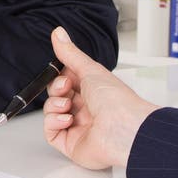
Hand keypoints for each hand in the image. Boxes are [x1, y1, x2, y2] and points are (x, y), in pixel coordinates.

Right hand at [43, 26, 157, 168]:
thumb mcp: (90, 70)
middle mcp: (85, 109)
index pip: (66, 81)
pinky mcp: (72, 144)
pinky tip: (67, 118)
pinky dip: (53, 123)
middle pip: (56, 96)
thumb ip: (70, 53)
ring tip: (68, 106)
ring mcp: (78, 127)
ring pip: (51, 112)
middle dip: (56, 89)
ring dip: (54, 105)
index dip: (59, 76)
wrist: (126, 130)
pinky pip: (51, 133)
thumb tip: (58, 33)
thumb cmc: (117, 101)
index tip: (62, 72)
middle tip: (66, 88)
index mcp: (92, 91)